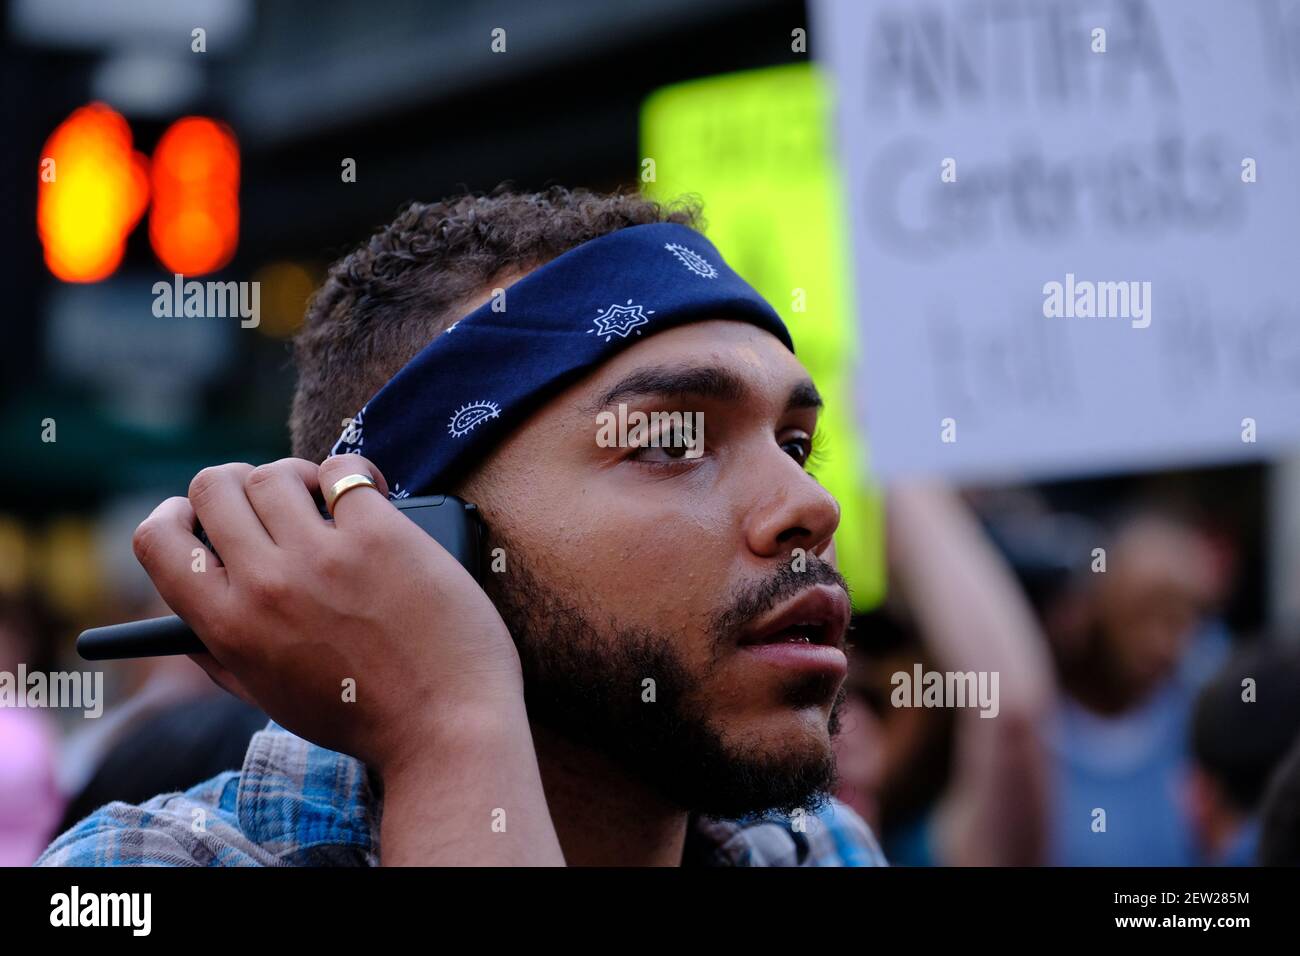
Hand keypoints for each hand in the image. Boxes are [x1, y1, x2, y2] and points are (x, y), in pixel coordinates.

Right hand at [131, 454, 523, 775]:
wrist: (448, 728)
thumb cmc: (367, 718)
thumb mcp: (271, 698)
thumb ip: (221, 657)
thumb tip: (183, 623)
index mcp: (229, 627)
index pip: (157, 541)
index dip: (173, 514)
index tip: (197, 513)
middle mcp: (266, 584)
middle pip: (213, 486)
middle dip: (237, 485)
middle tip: (273, 502)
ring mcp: (321, 555)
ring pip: (274, 473)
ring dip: (296, 478)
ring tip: (324, 500)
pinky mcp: (379, 535)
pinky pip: (343, 472)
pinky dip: (351, 474)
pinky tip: (370, 493)